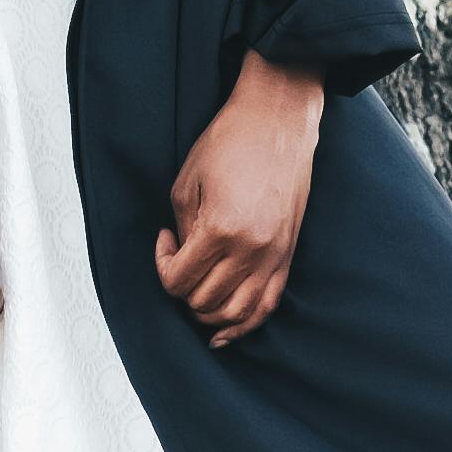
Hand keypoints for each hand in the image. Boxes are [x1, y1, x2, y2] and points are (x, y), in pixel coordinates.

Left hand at [154, 50, 323, 349]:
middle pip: (204, 302)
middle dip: (182, 289)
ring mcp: (275, 256)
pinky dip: (243, 326)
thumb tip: (181, 258)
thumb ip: (182, 228)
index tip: (165, 239)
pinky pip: (266, 306)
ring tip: (196, 290)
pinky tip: (223, 331)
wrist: (278, 120)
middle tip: (180, 261)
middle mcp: (252, 251)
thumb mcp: (187, 182)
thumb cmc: (230, 142)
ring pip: (236, 315)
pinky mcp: (288, 255)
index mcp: (222, 230)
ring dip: (208, 313)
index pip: (179, 280)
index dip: (162, 265)